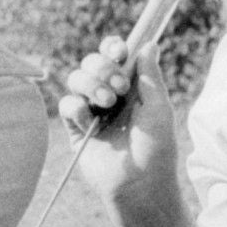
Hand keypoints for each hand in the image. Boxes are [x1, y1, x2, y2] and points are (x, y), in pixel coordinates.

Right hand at [58, 38, 187, 226]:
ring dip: (91, 84)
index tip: (120, 51)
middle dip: (104, 67)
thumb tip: (149, 42)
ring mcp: (92, 112)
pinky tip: (91, 121)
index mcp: (131, 88)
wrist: (140, 184)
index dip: (113, 48)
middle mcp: (110, 96)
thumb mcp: (159, 106)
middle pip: (93, 62)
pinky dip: (77, 106)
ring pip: (76, 78)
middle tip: (120, 88)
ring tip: (107, 103)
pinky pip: (67, 104)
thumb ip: (151, 74)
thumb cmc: (157, 148)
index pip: (115, 56)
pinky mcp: (76, 130)